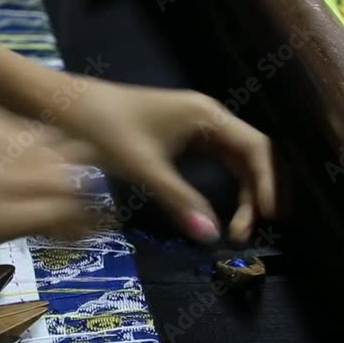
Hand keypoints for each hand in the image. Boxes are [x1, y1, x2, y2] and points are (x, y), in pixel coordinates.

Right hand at [0, 104, 98, 274]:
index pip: (35, 133)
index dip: (50, 162)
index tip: (51, 187)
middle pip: (61, 151)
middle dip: (74, 179)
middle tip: (76, 211)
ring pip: (70, 181)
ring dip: (80, 204)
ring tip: (82, 229)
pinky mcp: (4, 212)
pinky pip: (62, 213)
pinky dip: (78, 228)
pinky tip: (77, 242)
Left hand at [61, 81, 275, 243]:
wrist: (72, 106)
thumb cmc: (104, 130)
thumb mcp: (143, 168)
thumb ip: (179, 200)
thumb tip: (211, 236)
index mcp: (207, 116)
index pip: (257, 148)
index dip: (269, 183)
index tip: (271, 217)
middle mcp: (210, 116)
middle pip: (253, 155)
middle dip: (259, 193)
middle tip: (248, 233)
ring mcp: (198, 125)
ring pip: (237, 160)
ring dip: (245, 193)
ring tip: (239, 229)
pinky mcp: (185, 136)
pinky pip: (220, 161)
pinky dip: (229, 185)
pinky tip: (228, 210)